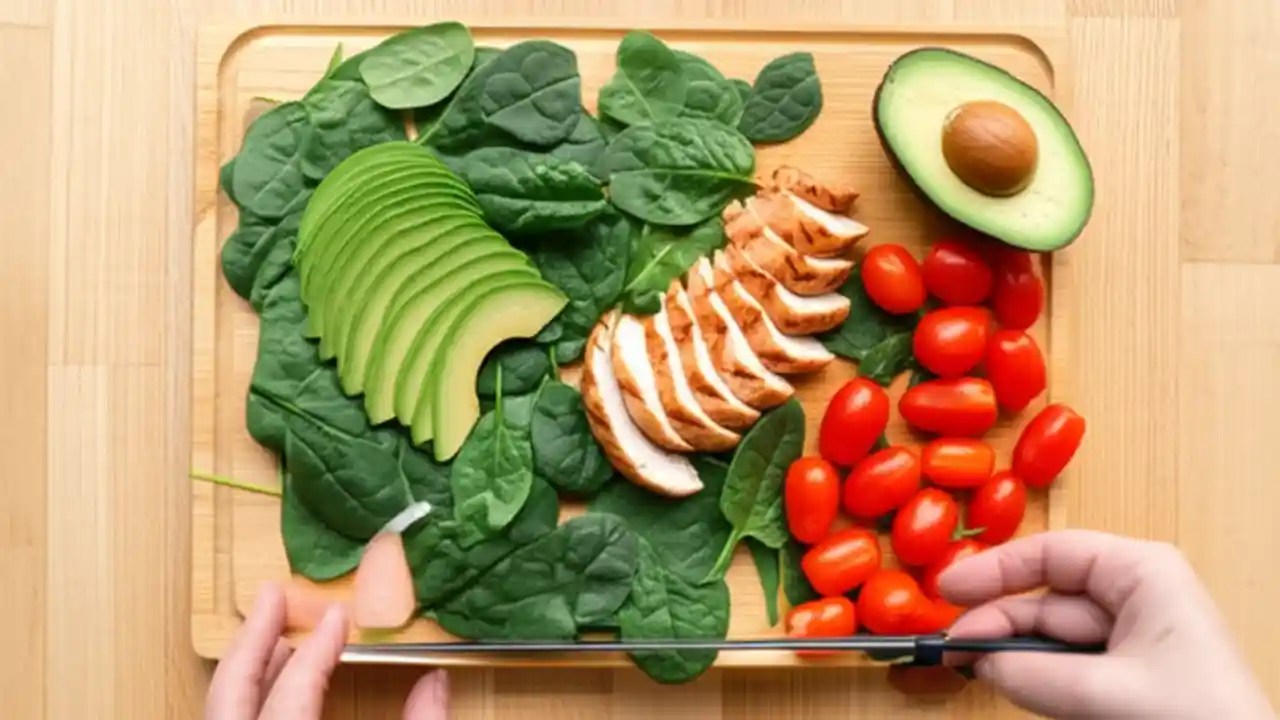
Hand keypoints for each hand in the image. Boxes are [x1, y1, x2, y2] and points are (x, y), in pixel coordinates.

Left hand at [206, 583, 448, 718]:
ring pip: (220, 712)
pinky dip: (248, 701)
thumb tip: (435, 681)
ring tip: (276, 634)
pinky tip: (273, 687)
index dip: (316, 654)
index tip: (338, 617)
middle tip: (271, 593)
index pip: (292, 698)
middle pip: (230, 696)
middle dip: (251, 641)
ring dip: (249, 670)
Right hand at [940, 530, 1274, 718]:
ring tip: (969, 667)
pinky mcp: (1129, 674)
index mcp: (1143, 574)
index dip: (994, 570)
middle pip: (1045, 599)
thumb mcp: (1108, 694)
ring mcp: (1133, 637)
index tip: (948, 589)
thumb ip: (1035, 677)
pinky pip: (1067, 667)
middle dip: (996, 622)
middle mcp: (1137, 596)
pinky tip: (1008, 683)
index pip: (1053, 554)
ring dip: (1012, 654)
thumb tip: (981, 662)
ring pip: (1051, 638)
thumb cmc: (1204, 719)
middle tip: (950, 647)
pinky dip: (1035, 677)